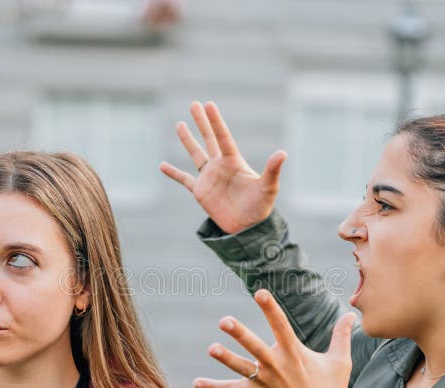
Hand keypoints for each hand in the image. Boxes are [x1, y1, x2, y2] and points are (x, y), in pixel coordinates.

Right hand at [160, 101, 286, 234]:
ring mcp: (209, 178)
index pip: (222, 137)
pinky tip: (162, 165)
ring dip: (187, 140)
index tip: (208, 105)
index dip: (215, 122)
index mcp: (234, 162)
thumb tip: (282, 153)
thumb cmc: (260, 206)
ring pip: (196, 154)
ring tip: (179, 124)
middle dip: (202, 122)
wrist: (247, 227)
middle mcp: (220, 166)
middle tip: (194, 104)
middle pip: (209, 139)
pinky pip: (184, 179)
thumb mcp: (268, 187)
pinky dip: (173, 173)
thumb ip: (272, 170)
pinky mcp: (200, 191)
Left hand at [194, 289, 356, 387]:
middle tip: (224, 321)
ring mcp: (266, 383)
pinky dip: (214, 387)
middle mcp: (278, 366)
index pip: (281, 326)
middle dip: (240, 334)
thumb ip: (341, 336)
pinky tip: (197, 382)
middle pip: (256, 347)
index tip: (259, 293)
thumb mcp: (340, 362)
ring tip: (211, 348)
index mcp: (295, 354)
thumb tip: (351, 315)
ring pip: (242, 368)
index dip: (270, 309)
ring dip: (226, 359)